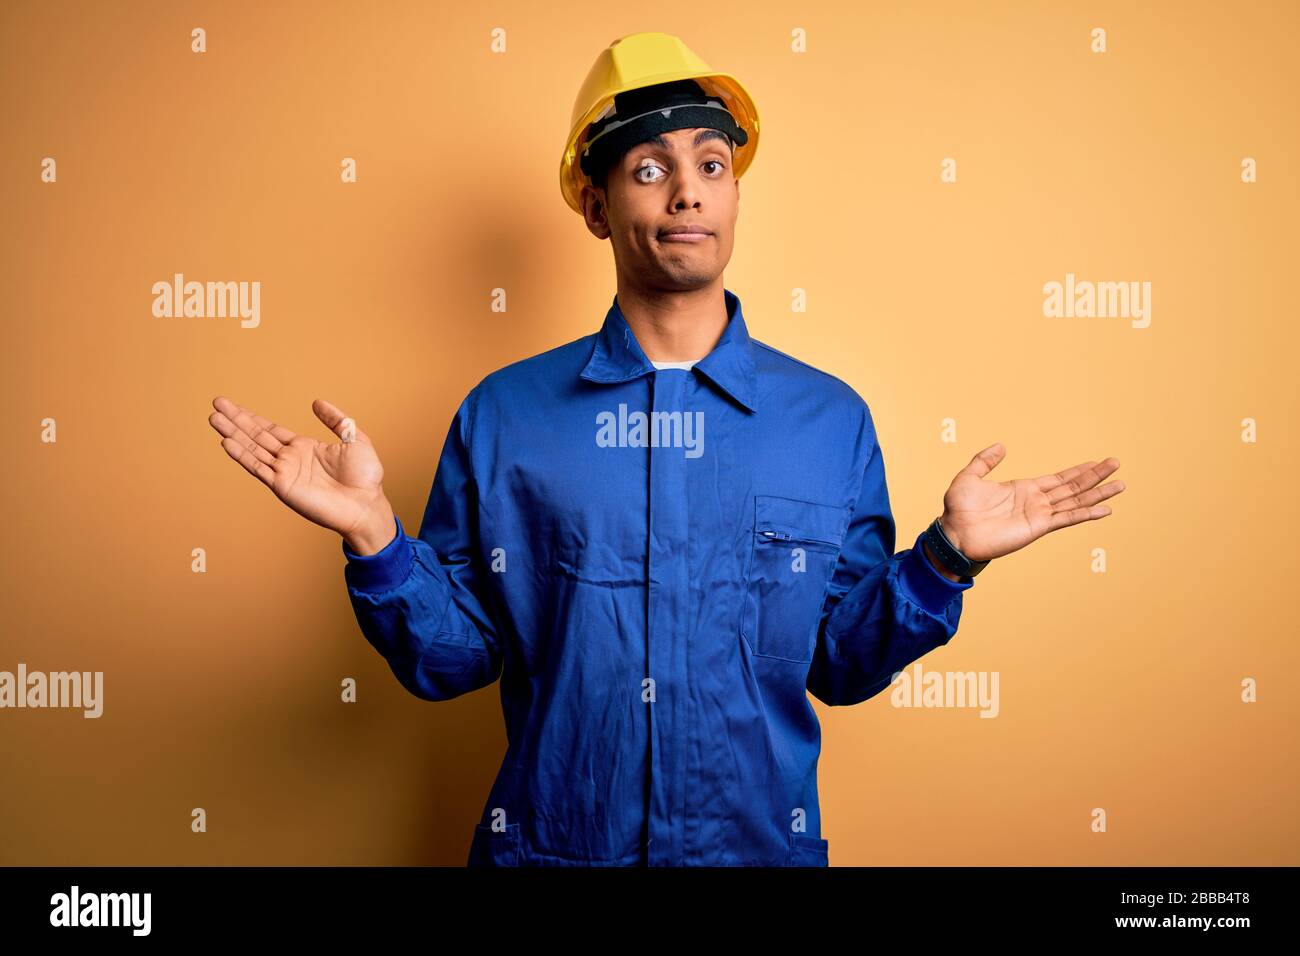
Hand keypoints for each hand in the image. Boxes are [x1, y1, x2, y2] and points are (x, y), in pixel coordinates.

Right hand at [208, 396, 394, 548]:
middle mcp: (290, 459)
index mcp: (304, 448)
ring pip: (252, 448)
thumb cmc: (365, 476)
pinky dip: (242, 455)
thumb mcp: (353, 438)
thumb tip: (317, 402)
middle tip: (216, 403)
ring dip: (232, 433)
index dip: (251, 417)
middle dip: (236, 420)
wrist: (367, 504)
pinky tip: (226, 442)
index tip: (231, 405)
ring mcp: (284, 472)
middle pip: (256, 435)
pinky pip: (258, 468)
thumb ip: (335, 420)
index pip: (270, 429)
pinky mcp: (283, 486)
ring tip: (213, 418)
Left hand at [937, 443, 1124, 562]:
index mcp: (1023, 489)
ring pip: (1076, 501)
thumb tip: (1001, 445)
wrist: (954, 533)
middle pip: (1073, 487)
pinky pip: (1067, 518)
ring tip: (1120, 484)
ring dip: (1098, 493)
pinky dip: (1086, 514)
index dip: (1077, 471)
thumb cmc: (958, 509)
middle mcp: (1036, 501)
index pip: (1058, 478)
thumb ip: (985, 461)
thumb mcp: (969, 477)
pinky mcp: (1038, 527)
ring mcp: (1039, 515)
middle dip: (1095, 476)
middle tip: (1116, 464)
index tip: (1096, 462)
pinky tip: (1105, 509)